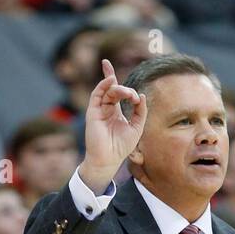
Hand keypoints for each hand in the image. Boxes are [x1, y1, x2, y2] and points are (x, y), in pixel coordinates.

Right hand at [80, 58, 146, 190]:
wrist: (108, 159)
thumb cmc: (121, 147)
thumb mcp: (137, 127)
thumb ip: (140, 111)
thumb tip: (141, 95)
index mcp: (115, 112)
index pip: (114, 91)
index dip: (112, 76)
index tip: (118, 73)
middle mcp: (106, 109)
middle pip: (113, 89)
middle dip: (125, 90)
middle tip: (134, 97)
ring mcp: (98, 110)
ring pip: (107, 91)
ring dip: (118, 88)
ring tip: (127, 92)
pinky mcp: (92, 112)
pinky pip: (97, 94)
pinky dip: (104, 85)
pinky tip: (111, 81)